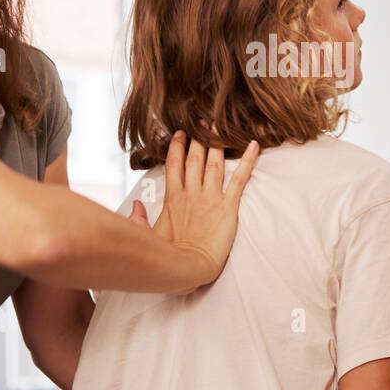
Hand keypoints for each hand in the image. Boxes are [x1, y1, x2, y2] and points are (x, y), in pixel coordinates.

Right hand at [153, 131, 258, 289]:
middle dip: (199, 138)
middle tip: (202, 122)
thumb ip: (139, 218)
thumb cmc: (168, 257)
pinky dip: (249, 161)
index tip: (180, 133)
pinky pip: (240, 179)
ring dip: (217, 142)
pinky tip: (255, 146)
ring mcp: (210, 198)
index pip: (174, 165)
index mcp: (173, 199)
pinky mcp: (228, 207)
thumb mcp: (148, 235)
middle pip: (195, 158)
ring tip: (220, 125)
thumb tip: (134, 205)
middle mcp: (192, 193)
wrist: (188, 268)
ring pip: (215, 163)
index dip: (177, 147)